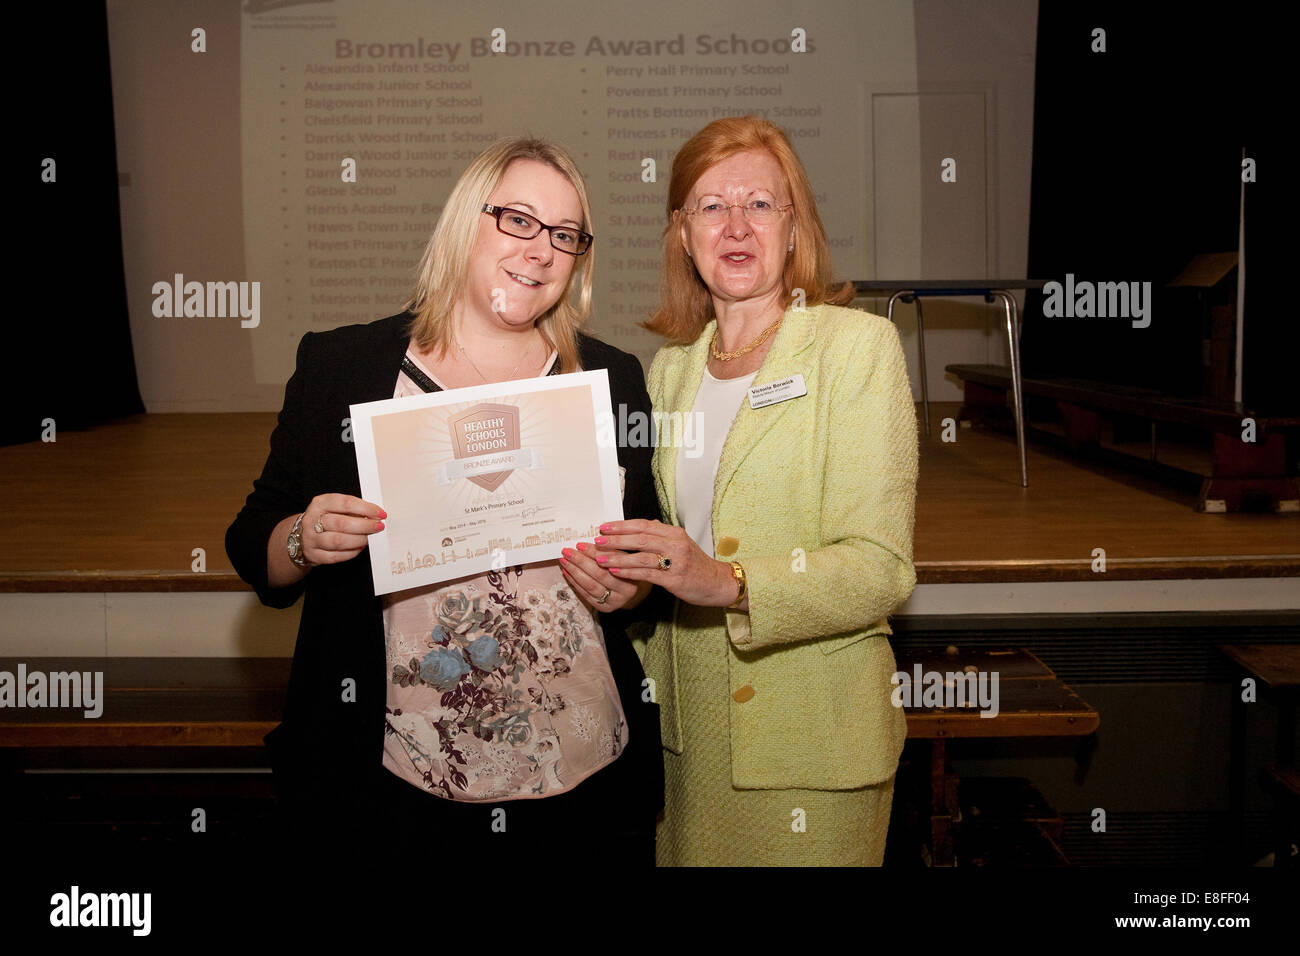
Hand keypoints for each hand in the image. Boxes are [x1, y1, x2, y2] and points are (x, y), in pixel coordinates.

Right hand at [301, 493, 386, 565]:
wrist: (303, 536)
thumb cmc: (326, 519)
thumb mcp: (335, 508)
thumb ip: (353, 510)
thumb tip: (375, 516)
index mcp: (320, 503)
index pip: (345, 503)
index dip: (366, 508)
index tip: (380, 513)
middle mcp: (312, 520)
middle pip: (342, 523)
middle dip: (365, 526)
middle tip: (378, 527)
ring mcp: (311, 539)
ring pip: (338, 541)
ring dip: (359, 540)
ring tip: (369, 538)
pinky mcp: (314, 555)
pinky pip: (336, 556)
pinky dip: (351, 552)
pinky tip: (359, 547)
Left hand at [559, 541, 646, 611]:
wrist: (628, 588)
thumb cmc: (624, 566)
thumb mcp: (623, 556)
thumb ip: (611, 549)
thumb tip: (590, 539)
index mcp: (634, 574)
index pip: (611, 561)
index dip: (593, 552)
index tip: (580, 544)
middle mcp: (626, 591)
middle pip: (600, 574)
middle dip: (581, 561)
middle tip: (567, 551)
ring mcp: (614, 601)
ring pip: (591, 585)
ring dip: (575, 571)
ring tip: (564, 560)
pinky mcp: (604, 607)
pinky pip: (586, 594)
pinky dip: (574, 582)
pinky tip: (567, 572)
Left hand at [592, 519, 739, 608]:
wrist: (718, 583)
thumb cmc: (696, 565)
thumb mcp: (681, 544)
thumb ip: (662, 534)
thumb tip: (645, 522)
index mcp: (675, 533)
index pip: (643, 525)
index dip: (622, 526)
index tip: (604, 527)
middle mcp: (675, 544)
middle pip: (640, 538)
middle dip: (615, 539)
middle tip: (597, 541)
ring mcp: (676, 561)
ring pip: (641, 556)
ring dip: (618, 557)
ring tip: (600, 558)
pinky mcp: (674, 579)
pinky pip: (647, 573)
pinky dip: (629, 571)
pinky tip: (616, 571)